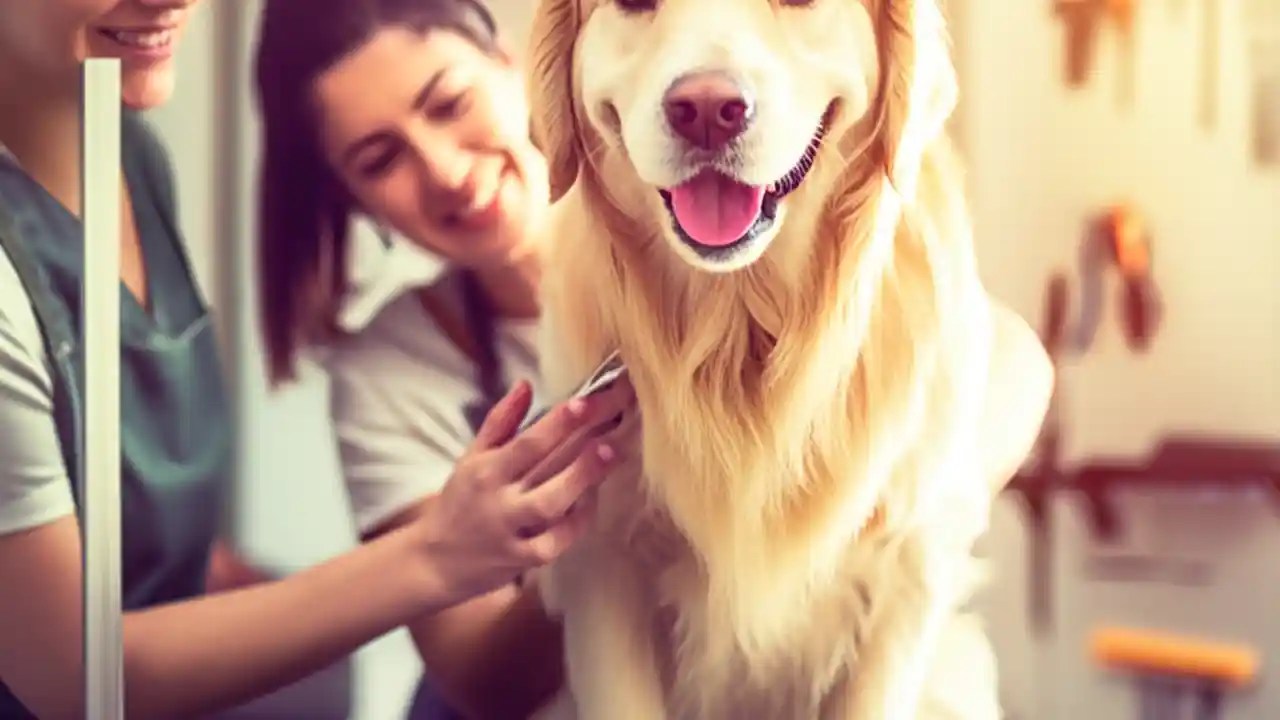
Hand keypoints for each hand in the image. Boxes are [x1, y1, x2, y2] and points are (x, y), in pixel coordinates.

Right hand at [418, 377, 635, 602]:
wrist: (436, 560)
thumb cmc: (461, 501)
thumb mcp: (472, 457)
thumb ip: (500, 421)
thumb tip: (526, 384)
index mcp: (486, 469)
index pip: (526, 442)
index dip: (557, 421)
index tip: (586, 401)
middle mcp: (498, 499)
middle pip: (541, 471)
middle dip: (578, 450)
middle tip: (612, 429)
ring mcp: (510, 531)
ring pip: (549, 506)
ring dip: (581, 481)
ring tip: (611, 455)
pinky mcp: (521, 559)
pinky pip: (553, 543)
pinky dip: (575, 524)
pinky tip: (593, 500)